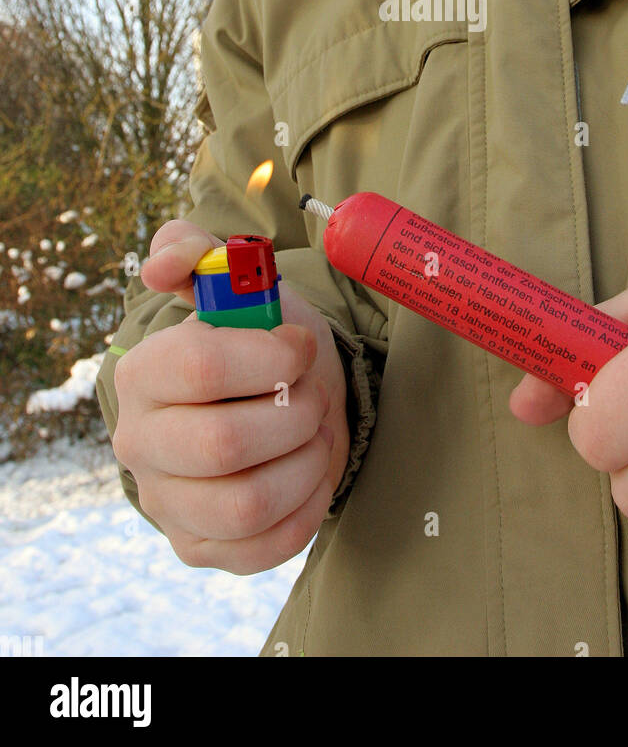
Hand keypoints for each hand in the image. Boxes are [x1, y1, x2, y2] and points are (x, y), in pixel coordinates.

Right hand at [111, 219, 350, 573]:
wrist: (274, 397)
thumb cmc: (256, 338)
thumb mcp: (236, 283)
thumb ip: (194, 251)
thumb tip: (164, 263)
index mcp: (142, 372)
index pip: (201, 368)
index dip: (270, 355)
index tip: (300, 347)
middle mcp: (140, 443)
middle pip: (224, 444)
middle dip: (294, 414)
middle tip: (313, 394)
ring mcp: (167, 502)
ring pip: (246, 504)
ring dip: (305, 462)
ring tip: (315, 431)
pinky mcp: (200, 548)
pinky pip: (264, 547)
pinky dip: (307, 507)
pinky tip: (312, 471)